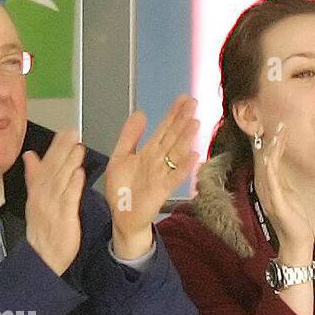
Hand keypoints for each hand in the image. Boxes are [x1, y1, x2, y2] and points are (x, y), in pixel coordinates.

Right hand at [24, 129, 85, 275]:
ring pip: (61, 180)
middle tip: (73, 132)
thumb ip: (34, 176)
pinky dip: (73, 186)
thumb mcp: (35, 199)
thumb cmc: (43, 228)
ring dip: (69, 162)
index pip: (47, 164)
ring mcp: (53, 206)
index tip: (65, 131)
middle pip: (54, 168)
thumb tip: (30, 155)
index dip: (56, 147)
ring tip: (78, 146)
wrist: (42, 255)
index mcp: (39, 190)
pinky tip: (79, 173)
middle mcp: (44, 195)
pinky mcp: (63, 218)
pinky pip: (68, 199)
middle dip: (63, 149)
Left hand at [106, 94, 199, 257]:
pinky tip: (194, 156)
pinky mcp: (162, 190)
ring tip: (195, 123)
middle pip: (173, 137)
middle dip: (183, 120)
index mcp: (149, 151)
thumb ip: (130, 136)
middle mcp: (159, 161)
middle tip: (193, 103)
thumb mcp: (120, 156)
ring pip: (176, 153)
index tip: (183, 99)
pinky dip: (184, 167)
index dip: (173, 114)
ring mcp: (162, 174)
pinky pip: (175, 176)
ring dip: (186, 139)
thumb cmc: (122, 190)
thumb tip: (141, 113)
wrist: (121, 215)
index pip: (164, 129)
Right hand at [253, 123, 314, 264]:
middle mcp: (265, 187)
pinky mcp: (276, 203)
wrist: (296, 242)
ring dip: (273, 147)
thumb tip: (282, 165)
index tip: (278, 125)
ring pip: (268, 165)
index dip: (270, 141)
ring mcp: (269, 195)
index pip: (267, 157)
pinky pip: (272, 181)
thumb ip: (282, 180)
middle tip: (280, 122)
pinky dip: (271, 167)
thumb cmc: (294, 219)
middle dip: (272, 139)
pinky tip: (271, 155)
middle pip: (265, 157)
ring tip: (280, 132)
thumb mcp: (289, 194)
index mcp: (268, 184)